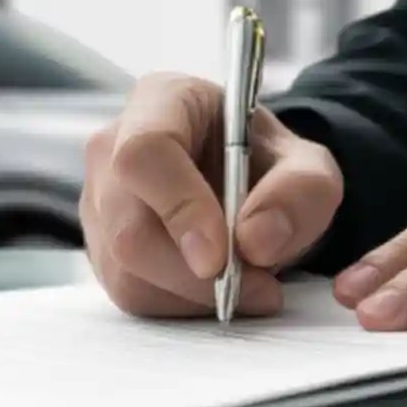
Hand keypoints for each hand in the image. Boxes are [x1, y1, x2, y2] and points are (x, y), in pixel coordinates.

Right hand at [82, 73, 343, 316]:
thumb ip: (300, 192)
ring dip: (194, 295)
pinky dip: (181, 304)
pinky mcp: (100, 249)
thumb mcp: (308, 167)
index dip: (179, 209)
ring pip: (127, 272)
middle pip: (128, 229)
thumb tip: (256, 240)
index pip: (144, 153)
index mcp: (160, 102)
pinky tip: (215, 288)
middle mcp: (111, 148)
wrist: (244, 184)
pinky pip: (130, 294)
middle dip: (194, 274)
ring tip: (247, 284)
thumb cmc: (265, 164)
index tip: (220, 257)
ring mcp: (98, 202)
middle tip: (256, 285)